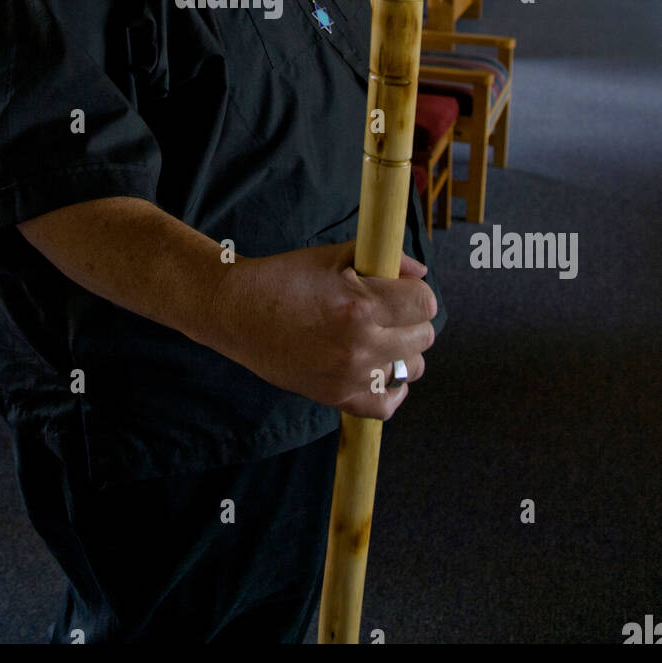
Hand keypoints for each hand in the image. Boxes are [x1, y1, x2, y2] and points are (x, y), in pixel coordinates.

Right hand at [211, 239, 436, 420]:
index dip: (416, 293)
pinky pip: (386, 406)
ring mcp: (349, 376)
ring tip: (382, 337)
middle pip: (423, 337)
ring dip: (404, 351)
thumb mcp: (334, 257)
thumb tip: (421, 274)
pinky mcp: (336, 396)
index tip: (403, 290)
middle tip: (389, 310)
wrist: (238, 312)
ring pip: (411, 369)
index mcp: (360, 305)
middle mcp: (359, 345)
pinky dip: (392, 391)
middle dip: (411, 319)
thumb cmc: (285, 278)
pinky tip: (384, 372)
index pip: (425, 303)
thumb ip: (385, 262)